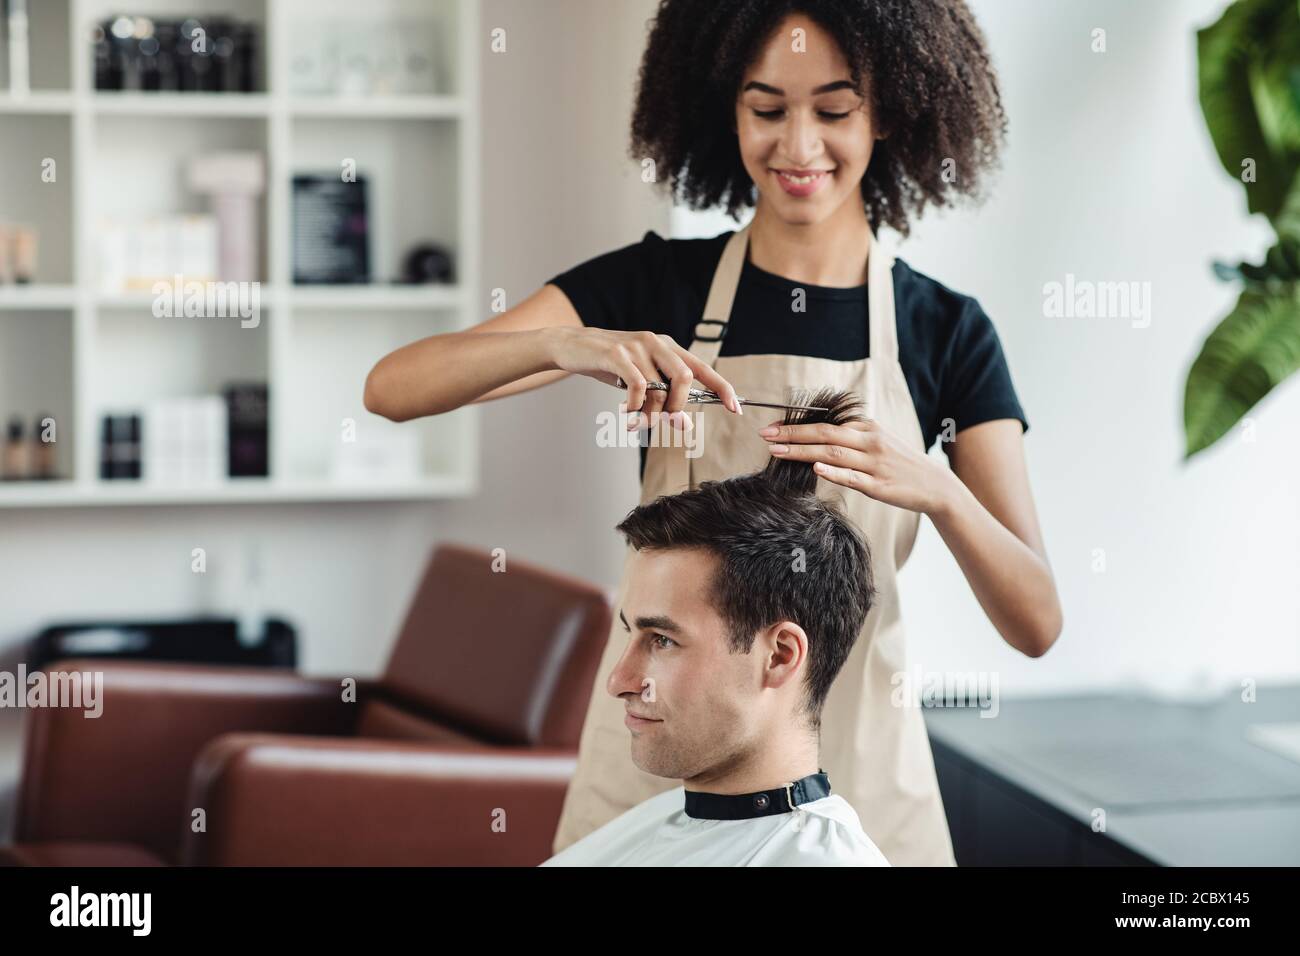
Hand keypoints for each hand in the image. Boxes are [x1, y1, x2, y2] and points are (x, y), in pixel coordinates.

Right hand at [549, 327, 740, 427]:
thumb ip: (662, 395)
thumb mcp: (640, 377)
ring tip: (640, 424)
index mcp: (668, 346)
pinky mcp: (616, 353)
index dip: (722, 388)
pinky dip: (635, 407)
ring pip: (658, 388)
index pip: (703, 368)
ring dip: (651, 414)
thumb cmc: (611, 365)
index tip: (736, 408)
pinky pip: (637, 386)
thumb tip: (682, 422)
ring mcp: (636, 346)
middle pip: (685, 377)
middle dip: (679, 406)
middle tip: (670, 423)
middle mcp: (656, 342)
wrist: (573, 346)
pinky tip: (627, 413)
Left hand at [758, 416, 954, 515]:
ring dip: (803, 451)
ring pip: (833, 453)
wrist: (934, 484)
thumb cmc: (899, 463)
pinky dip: (834, 472)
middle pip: (825, 434)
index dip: (797, 425)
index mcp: (867, 428)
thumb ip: (851, 436)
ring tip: (778, 451)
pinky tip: (816, 468)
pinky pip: (853, 477)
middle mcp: (870, 442)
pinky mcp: (879, 485)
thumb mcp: (878, 441)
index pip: (826, 423)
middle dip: (792, 434)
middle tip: (766, 435)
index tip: (772, 428)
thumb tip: (819, 434)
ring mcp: (874, 463)